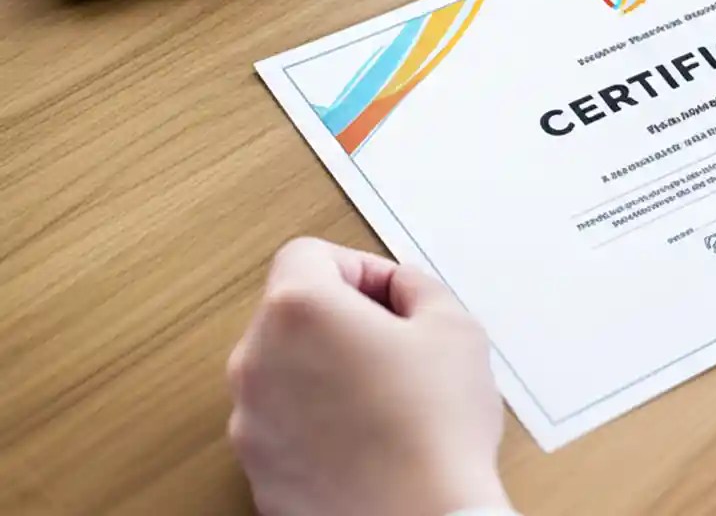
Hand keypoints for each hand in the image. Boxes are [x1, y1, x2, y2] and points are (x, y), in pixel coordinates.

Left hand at [227, 238, 509, 515]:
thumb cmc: (436, 435)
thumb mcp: (455, 327)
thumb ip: (419, 287)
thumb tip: (403, 290)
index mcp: (300, 310)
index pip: (310, 254)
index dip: (361, 268)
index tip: (391, 297)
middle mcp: (258, 360)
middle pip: (292, 311)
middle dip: (344, 320)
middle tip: (399, 346)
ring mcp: (251, 420)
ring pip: (286, 369)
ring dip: (328, 371)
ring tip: (389, 398)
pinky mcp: (258, 469)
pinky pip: (284, 424)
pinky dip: (318, 422)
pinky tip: (370, 437)